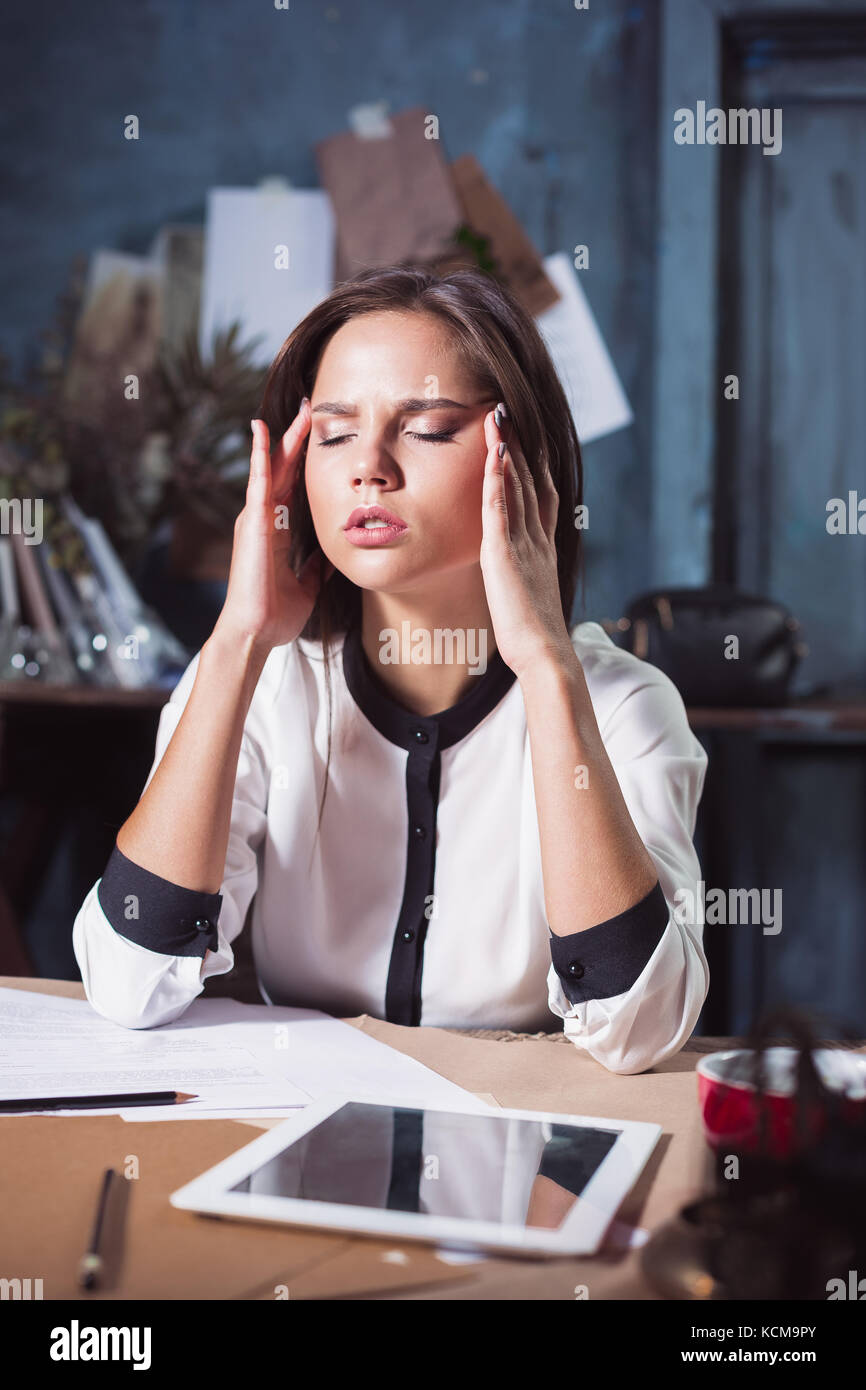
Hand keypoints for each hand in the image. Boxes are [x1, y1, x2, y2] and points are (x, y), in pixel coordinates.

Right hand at [214, 402, 330, 651]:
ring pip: (271, 469)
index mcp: (277, 531)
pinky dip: (260, 455)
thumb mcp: (308, 585)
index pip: (292, 487)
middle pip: (282, 470)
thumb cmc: (276, 615)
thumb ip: (318, 567)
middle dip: (297, 440)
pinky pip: (257, 482)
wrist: (256, 633)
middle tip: (312, 410)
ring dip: (284, 439)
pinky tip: (262, 431)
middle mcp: (264, 519)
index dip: (304, 462)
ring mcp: (255, 519)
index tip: (318, 438)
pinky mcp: (252, 524)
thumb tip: (335, 555)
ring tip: (300, 411)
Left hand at [480, 405, 573, 680]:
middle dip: (522, 445)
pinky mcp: (506, 554)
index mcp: (542, 549)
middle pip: (531, 481)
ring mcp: (524, 544)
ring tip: (499, 416)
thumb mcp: (526, 598)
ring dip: (508, 449)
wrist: (545, 656)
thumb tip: (513, 576)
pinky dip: (499, 478)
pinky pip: (501, 508)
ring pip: (518, 486)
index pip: (540, 497)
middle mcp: (537, 539)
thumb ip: (521, 579)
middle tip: (511, 412)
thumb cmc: (534, 638)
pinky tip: (495, 453)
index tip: (526, 439)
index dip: (533, 466)